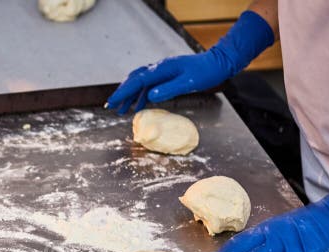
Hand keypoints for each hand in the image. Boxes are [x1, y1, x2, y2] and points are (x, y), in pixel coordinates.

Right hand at [106, 10, 273, 113]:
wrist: (218, 63)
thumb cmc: (206, 72)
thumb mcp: (189, 82)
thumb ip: (169, 89)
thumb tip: (150, 96)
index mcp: (161, 69)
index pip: (137, 81)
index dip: (123, 92)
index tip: (112, 102)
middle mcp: (158, 68)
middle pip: (134, 80)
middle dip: (122, 93)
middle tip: (111, 106)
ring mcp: (161, 71)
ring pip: (139, 83)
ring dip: (130, 96)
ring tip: (122, 110)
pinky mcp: (166, 75)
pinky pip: (148, 85)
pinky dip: (140, 95)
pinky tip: (139, 106)